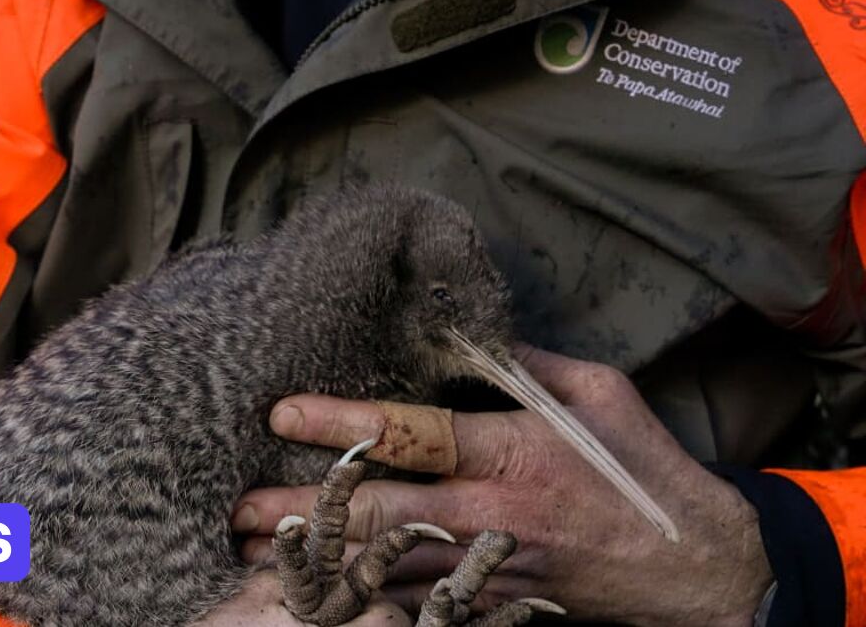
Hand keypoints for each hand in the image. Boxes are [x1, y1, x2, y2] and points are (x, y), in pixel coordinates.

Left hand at [232, 346, 773, 625]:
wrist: (697, 566)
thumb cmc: (646, 469)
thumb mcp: (602, 393)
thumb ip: (530, 366)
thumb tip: (470, 337)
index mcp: (515, 449)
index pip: (412, 432)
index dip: (344, 422)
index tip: (282, 414)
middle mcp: (495, 510)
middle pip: (382, 510)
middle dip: (306, 511)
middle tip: (241, 510)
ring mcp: (493, 563)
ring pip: (391, 565)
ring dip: (323, 563)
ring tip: (258, 562)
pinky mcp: (499, 599)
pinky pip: (427, 604)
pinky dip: (372, 603)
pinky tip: (326, 599)